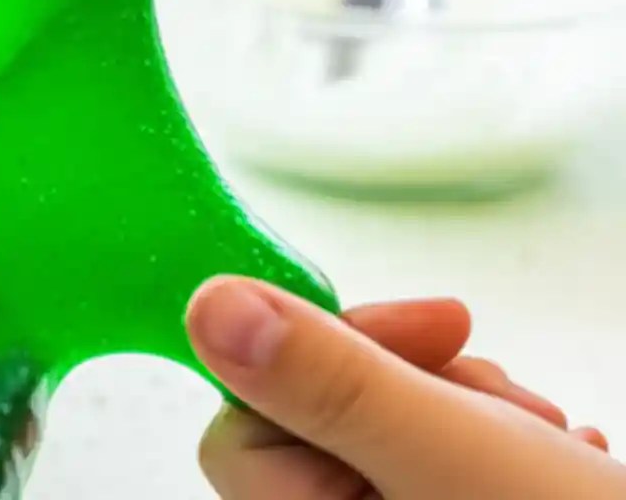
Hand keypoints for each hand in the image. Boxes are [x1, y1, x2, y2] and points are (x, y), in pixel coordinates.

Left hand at [187, 276, 625, 498]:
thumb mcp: (448, 451)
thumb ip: (329, 381)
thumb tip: (210, 306)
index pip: (239, 431)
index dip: (315, 360)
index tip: (424, 327)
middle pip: (314, 423)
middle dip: (403, 380)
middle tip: (490, 383)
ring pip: (377, 429)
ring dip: (456, 405)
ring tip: (537, 433)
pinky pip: (428, 456)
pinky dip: (486, 436)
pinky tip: (553, 453)